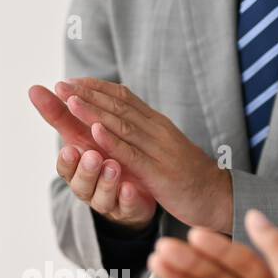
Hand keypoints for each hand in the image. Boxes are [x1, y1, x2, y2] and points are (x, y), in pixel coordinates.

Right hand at [29, 85, 157, 231]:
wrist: (133, 184)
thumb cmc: (101, 153)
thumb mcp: (81, 134)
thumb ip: (60, 114)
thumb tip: (33, 88)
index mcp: (77, 168)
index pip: (66, 167)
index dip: (68, 161)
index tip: (71, 149)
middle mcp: (89, 187)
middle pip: (82, 185)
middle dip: (87, 171)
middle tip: (93, 156)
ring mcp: (109, 200)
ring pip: (104, 198)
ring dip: (107, 182)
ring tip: (114, 167)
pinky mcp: (129, 209)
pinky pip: (127, 208)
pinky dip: (127, 199)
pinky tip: (130, 189)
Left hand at [57, 78, 234, 232]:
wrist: (217, 196)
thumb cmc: (188, 175)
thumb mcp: (163, 147)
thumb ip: (143, 132)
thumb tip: (121, 118)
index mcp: (156, 123)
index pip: (123, 97)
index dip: (95, 87)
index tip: (71, 80)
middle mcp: (157, 130)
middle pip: (118, 106)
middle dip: (87, 94)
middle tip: (60, 84)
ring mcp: (159, 149)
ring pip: (122, 125)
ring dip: (94, 111)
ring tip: (70, 100)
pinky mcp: (159, 172)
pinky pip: (133, 154)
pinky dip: (112, 141)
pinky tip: (94, 131)